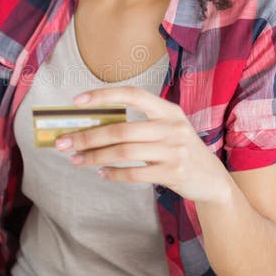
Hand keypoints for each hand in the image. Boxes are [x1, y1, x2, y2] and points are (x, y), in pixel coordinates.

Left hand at [55, 86, 229, 204]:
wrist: (213, 180)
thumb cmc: (181, 151)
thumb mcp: (168, 130)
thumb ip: (140, 126)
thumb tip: (95, 126)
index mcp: (168, 110)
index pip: (133, 94)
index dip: (104, 95)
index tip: (77, 101)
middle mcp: (172, 127)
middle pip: (120, 129)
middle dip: (87, 136)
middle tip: (63, 142)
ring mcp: (174, 151)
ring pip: (123, 152)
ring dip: (94, 156)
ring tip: (76, 159)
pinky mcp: (173, 173)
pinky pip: (134, 173)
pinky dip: (114, 174)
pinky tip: (101, 173)